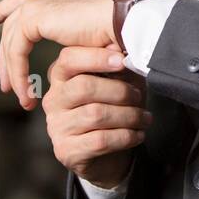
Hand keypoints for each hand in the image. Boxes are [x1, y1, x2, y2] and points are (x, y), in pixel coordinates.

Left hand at [0, 0, 114, 109]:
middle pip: (12, 20)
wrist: (127, 21)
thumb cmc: (122, 30)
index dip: (3, 10)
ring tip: (18, 95)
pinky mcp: (34, 16)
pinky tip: (25, 91)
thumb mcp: (96, 32)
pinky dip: (19, 73)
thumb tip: (80, 55)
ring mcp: (39, 1)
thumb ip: (79, 37)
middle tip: (5, 82)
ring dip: (13, 71)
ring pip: (12, 39)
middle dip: (4, 53)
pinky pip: (17, 51)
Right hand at [43, 45, 152, 188]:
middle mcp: (53, 100)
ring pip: (95, 114)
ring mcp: (57, 126)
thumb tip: (120, 44)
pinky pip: (100, 140)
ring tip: (144, 118)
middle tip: (139, 96)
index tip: (122, 60)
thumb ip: (118, 64)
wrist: (106, 154)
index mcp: (62, 76)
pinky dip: (125, 136)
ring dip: (128, 116)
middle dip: (119, 91)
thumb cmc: (113, 108)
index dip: (96, 57)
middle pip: (83, 87)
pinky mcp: (66, 150)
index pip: (69, 58)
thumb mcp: (119, 81)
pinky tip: (138, 134)